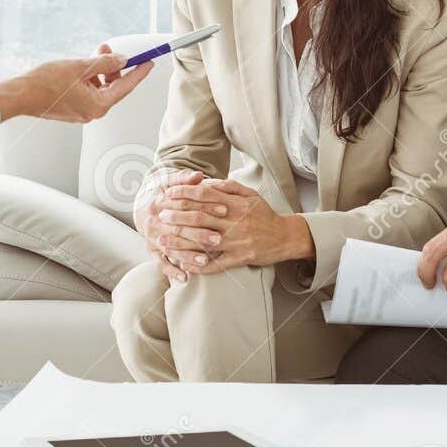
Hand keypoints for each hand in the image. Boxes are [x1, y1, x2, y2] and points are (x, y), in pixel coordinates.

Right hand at [0, 43, 150, 122]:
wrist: (21, 95)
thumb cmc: (45, 84)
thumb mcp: (81, 67)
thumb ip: (104, 63)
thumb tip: (121, 60)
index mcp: (98, 105)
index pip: (126, 87)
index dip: (138, 72)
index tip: (148, 63)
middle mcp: (92, 112)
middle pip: (112, 87)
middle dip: (115, 67)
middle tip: (113, 50)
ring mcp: (81, 112)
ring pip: (99, 88)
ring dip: (101, 70)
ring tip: (96, 52)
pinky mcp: (72, 108)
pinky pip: (88, 91)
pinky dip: (90, 78)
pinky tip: (84, 65)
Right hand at [134, 168, 216, 280]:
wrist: (142, 204)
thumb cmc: (161, 193)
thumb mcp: (169, 182)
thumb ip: (184, 179)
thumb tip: (198, 176)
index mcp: (159, 203)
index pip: (185, 205)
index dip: (206, 207)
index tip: (224, 210)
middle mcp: (154, 222)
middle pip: (179, 229)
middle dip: (199, 234)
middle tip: (219, 239)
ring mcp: (152, 238)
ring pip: (171, 248)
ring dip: (188, 255)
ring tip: (205, 260)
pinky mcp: (151, 250)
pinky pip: (160, 264)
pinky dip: (172, 271)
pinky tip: (185, 278)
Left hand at [148, 178, 312, 276]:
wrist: (285, 237)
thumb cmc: (264, 215)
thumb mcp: (250, 194)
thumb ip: (229, 186)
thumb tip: (207, 181)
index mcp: (236, 203)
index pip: (205, 194)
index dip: (184, 193)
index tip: (169, 194)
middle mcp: (235, 221)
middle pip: (200, 216)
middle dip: (177, 216)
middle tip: (161, 215)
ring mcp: (237, 241)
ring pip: (203, 241)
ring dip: (180, 241)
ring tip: (163, 240)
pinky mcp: (240, 258)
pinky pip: (215, 264)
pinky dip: (198, 265)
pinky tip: (183, 265)